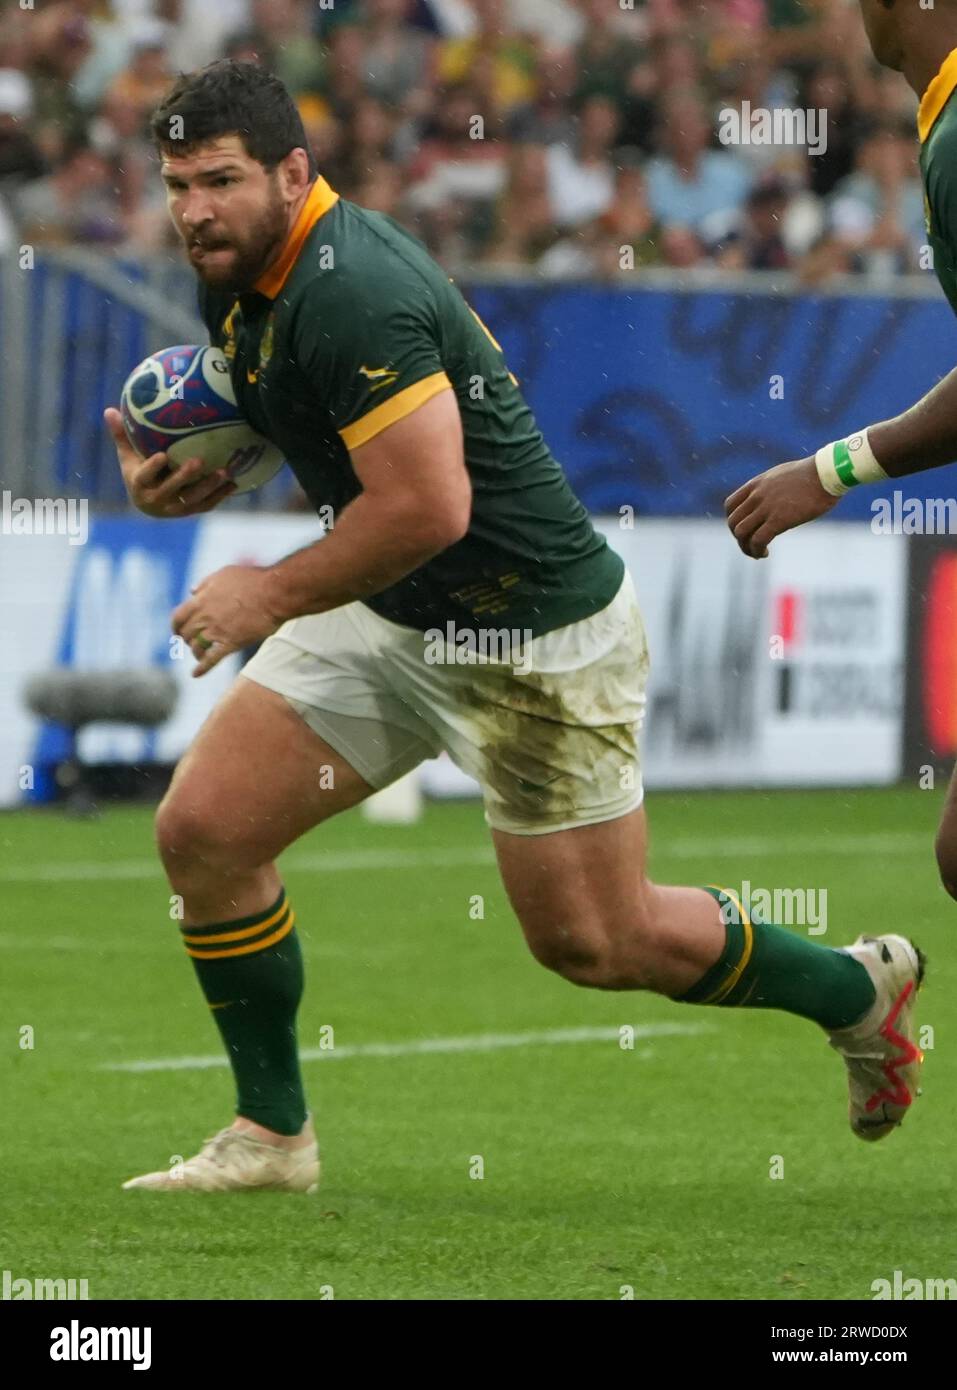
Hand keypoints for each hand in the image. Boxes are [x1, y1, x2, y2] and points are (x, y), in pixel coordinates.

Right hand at [104, 407, 236, 517]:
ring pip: (192, 500)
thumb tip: (109, 409)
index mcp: (139, 485)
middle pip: (171, 490)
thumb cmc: (137, 472)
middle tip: (199, 461)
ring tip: (224, 472)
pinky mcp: (189, 512)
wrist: (148, 502)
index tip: (161, 455)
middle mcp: (156, 500)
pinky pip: (205, 505)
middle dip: (185, 477)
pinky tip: (233, 483)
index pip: (144, 477)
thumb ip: (122, 435)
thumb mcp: (128, 455)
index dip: (152, 468)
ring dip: (209, 487)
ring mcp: (174, 509)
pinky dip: (220, 496)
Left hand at [171, 565, 284, 676]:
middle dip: (185, 639)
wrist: (273, 594)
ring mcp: (217, 631)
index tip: (178, 631)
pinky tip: (196, 674)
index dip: (176, 626)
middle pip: (186, 633)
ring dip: (195, 651)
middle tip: (190, 642)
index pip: (178, 617)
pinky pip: (212, 659)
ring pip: (196, 647)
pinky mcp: (231, 643)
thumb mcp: (223, 574)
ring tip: (199, 654)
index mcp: (201, 600)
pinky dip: (202, 668)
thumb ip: (205, 583)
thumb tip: (191, 591)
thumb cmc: (251, 580)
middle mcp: (205, 617)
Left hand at [725, 456, 838, 558]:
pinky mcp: (779, 519)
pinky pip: (758, 540)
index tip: (746, 529)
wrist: (827, 473)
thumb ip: (772, 488)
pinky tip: (765, 553)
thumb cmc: (813, 474)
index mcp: (756, 484)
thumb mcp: (783, 476)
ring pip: (741, 533)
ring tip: (758, 552)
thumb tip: (775, 496)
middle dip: (739, 538)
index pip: (730, 506)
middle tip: (752, 545)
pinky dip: (756, 550)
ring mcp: (766, 507)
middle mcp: (757, 496)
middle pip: (733, 522)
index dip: (734, 521)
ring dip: (746, 547)